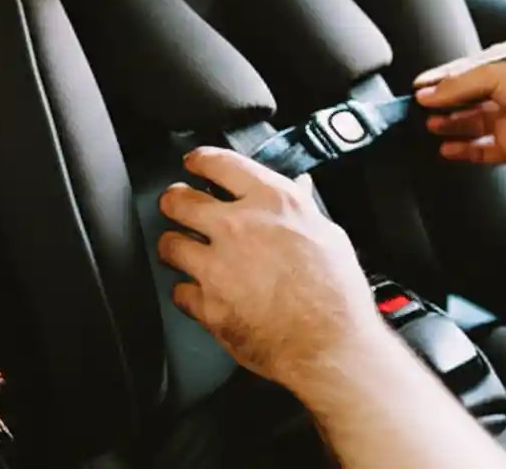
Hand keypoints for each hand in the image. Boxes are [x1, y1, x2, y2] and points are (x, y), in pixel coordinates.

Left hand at [156, 148, 384, 387]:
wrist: (330, 344)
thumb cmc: (337, 293)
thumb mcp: (328, 234)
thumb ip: (303, 208)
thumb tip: (299, 189)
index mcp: (271, 202)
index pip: (218, 163)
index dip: (200, 160)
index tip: (194, 163)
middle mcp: (237, 227)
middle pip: (179, 200)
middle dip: (173, 201)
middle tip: (176, 205)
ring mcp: (217, 267)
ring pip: (169, 244)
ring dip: (174, 246)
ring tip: (181, 251)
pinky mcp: (208, 305)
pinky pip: (180, 292)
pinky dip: (188, 293)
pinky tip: (200, 293)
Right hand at [413, 41, 505, 166]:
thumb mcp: (496, 73)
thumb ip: (459, 84)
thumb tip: (429, 92)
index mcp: (505, 64)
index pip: (463, 71)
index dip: (439, 79)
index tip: (418, 87)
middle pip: (464, 98)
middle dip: (441, 103)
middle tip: (418, 109)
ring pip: (470, 124)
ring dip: (449, 125)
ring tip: (429, 126)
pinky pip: (481, 150)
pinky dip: (463, 150)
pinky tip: (447, 149)